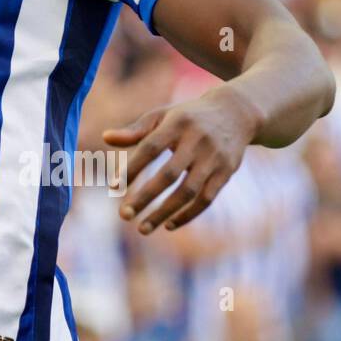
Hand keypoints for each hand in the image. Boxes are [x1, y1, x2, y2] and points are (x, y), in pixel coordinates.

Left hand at [102, 84, 264, 233]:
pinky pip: (206, 199)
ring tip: (143, 229)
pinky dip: (188, 214)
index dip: (132, 168)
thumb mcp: (162, 116)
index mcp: (176, 124)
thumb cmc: (187, 117)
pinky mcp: (226, 172)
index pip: (150, 148)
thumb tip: (105, 138)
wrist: (235, 112)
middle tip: (124, 216)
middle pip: (169, 174)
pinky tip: (168, 225)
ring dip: (165, 212)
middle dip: (145, 197)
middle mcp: (197, 141)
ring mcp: (214, 158)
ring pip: (188, 192)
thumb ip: (135, 130)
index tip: (114, 187)